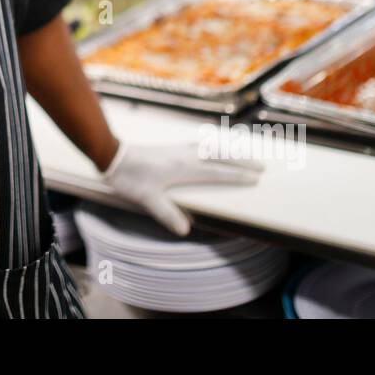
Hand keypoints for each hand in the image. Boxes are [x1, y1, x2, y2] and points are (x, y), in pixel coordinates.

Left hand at [100, 140, 263, 236]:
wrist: (113, 155)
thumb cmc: (130, 178)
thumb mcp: (147, 200)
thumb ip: (166, 214)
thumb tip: (184, 230)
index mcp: (184, 168)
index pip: (217, 172)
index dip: (237, 175)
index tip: (255, 178)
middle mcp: (185, 156)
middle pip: (220, 157)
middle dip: (242, 161)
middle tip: (262, 166)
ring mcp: (179, 149)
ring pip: (212, 148)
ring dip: (230, 151)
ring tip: (245, 155)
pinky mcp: (171, 147)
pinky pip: (200, 144)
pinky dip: (213, 146)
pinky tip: (212, 147)